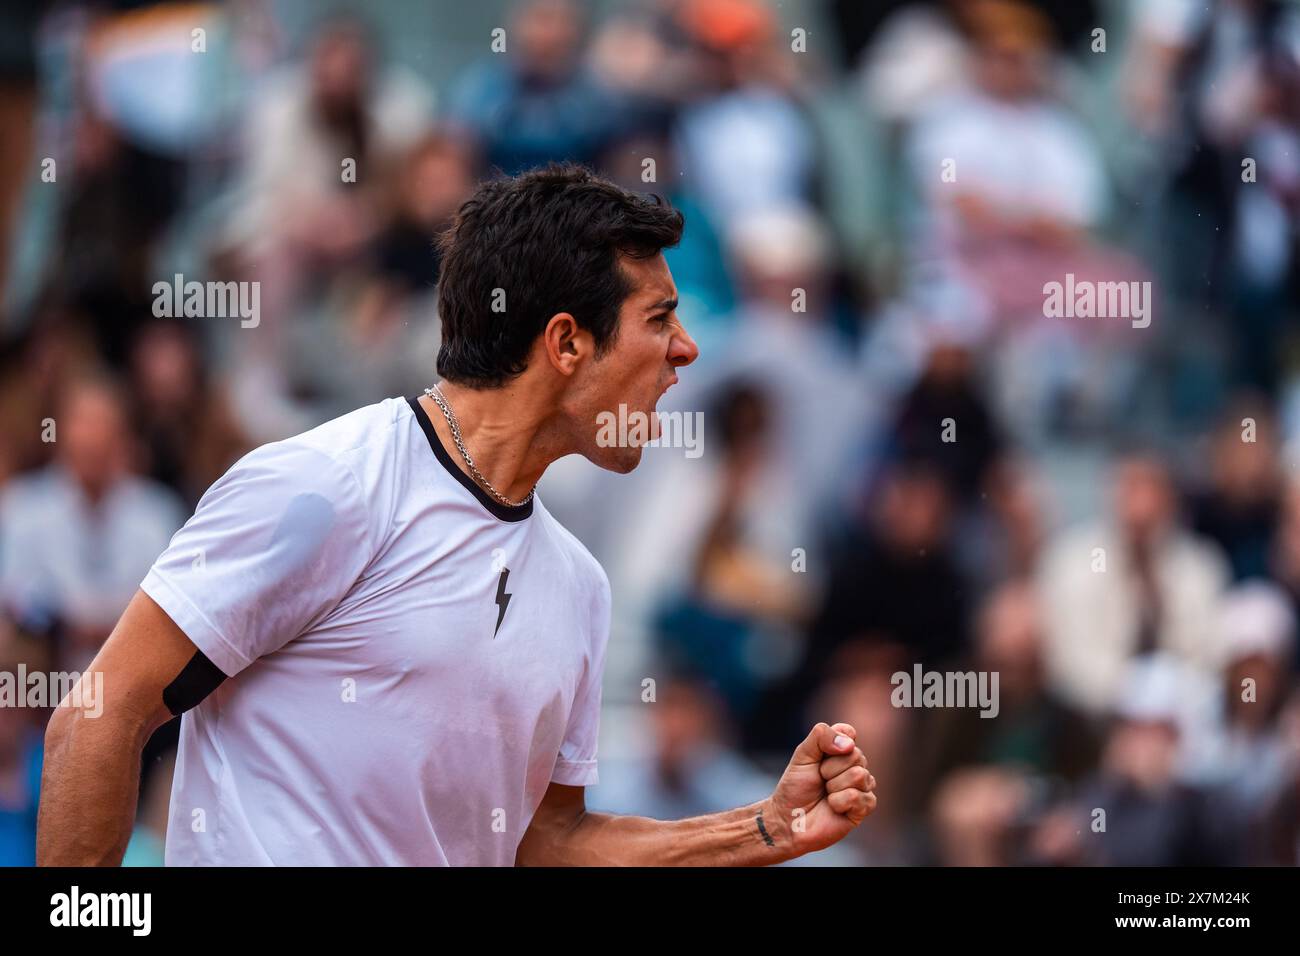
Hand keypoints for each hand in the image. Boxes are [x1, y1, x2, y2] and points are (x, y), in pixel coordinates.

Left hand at [763, 722, 876, 858]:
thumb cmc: (795, 787)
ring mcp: (862, 786)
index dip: (833, 743)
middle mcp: (854, 766)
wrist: (789, 819)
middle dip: (829, 769)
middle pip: (855, 755)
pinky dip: (838, 802)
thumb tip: (849, 743)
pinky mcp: (864, 807)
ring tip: (826, 794)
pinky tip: (833, 808)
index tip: (819, 757)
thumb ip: (821, 736)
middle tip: (819, 779)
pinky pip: (858, 797)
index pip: (848, 733)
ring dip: (834, 786)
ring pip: (859, 775)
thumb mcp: (802, 754)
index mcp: (840, 750)